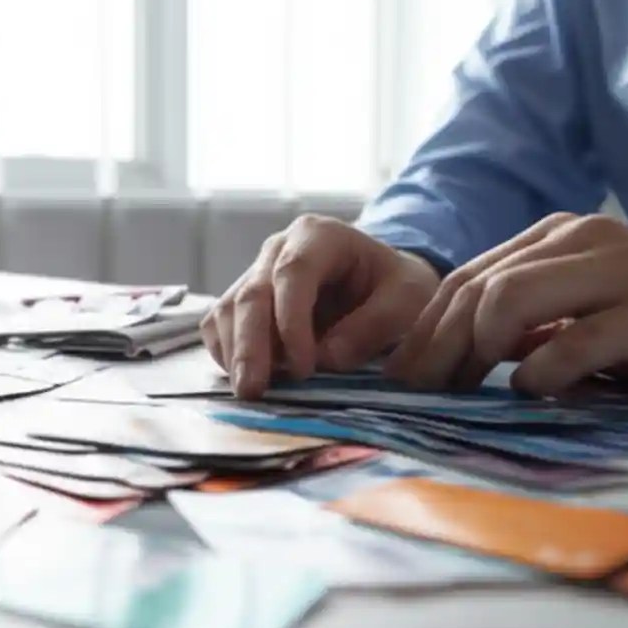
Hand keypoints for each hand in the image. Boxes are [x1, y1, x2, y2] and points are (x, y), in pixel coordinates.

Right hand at [200, 214, 440, 398]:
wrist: (381, 282)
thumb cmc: (396, 287)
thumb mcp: (409, 298)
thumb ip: (375, 324)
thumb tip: (326, 358)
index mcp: (319, 236)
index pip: (293, 272)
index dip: (292, 321)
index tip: (305, 368)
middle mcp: (278, 249)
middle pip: (251, 294)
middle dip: (250, 346)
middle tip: (254, 390)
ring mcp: (255, 273)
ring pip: (227, 311)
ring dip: (236, 354)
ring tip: (253, 392)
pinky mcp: (241, 302)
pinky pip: (218, 326)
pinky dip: (226, 355)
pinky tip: (247, 379)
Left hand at [386, 212, 627, 402]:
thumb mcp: (582, 315)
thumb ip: (525, 322)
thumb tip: (448, 355)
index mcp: (556, 235)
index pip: (464, 278)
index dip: (424, 331)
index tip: (401, 378)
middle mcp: (582, 238)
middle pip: (476, 289)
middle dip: (436, 347)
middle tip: (423, 395)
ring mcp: (620, 269)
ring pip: (510, 299)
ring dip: (479, 351)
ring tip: (481, 388)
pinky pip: (577, 341)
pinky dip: (544, 372)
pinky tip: (537, 390)